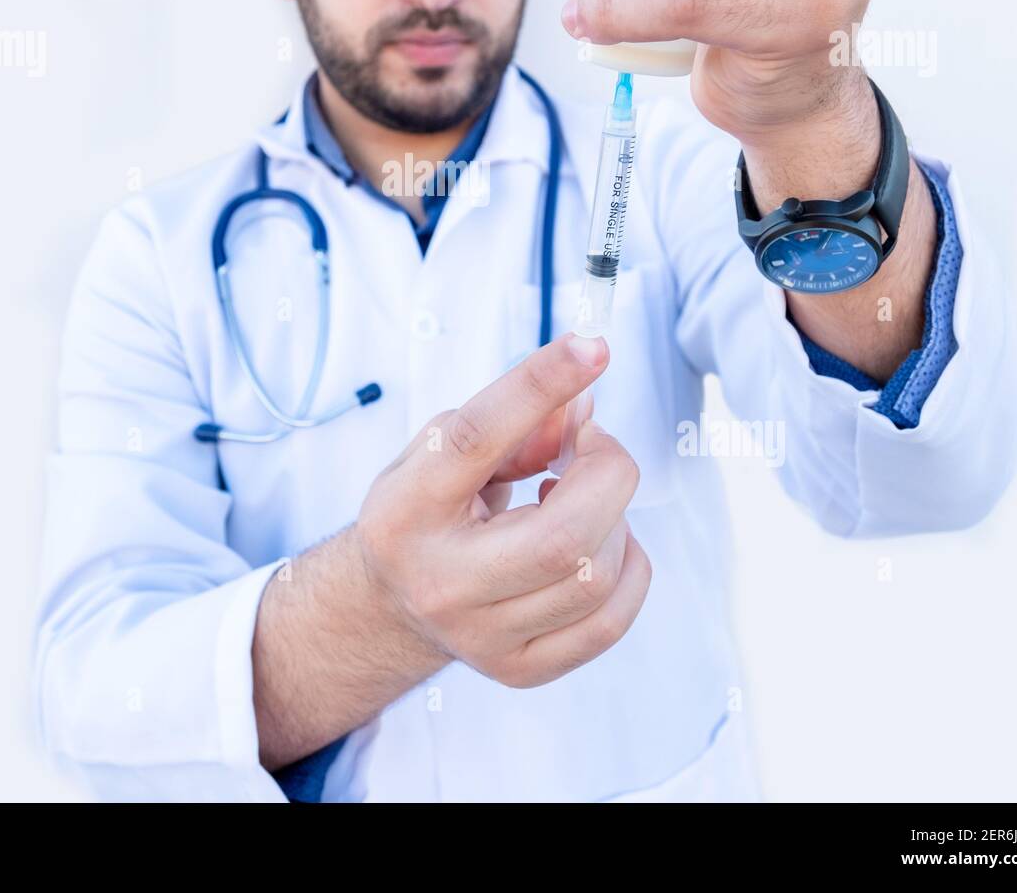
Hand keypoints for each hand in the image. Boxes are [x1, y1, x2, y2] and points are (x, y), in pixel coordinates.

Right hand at [355, 333, 652, 689]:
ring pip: (595, 575)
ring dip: (614, 518)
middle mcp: (440, 580)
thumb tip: (584, 400)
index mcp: (407, 508)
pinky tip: (598, 542)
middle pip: (563, 535)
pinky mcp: (520, 670)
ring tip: (579, 496)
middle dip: (606, 472)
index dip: (539, 386)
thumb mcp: (442, 448)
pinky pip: (612, 619)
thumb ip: (510, 420)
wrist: (389, 603)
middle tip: (592, 445)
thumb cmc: (425, 508)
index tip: (592, 347)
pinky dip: (626, 565)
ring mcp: (482, 637)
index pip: (475, 440)